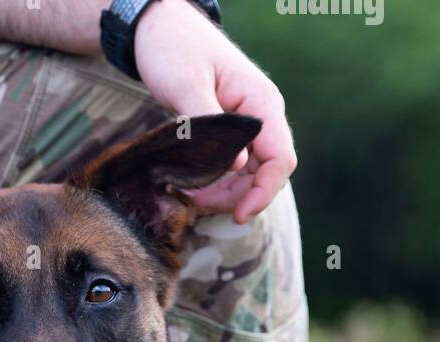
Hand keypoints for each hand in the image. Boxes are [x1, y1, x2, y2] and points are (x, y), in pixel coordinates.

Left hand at [134, 0, 296, 220]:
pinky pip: (232, 166)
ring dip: (223, 193)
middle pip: (266, 173)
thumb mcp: (186, 84)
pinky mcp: (230, 132)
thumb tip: (236, 166)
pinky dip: (214, 182)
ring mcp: (247, 125)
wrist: (159, 28)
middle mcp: (262, 116)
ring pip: (249, 175)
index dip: (264, 192)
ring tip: (188, 195)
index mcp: (261, 102)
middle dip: (237, 196)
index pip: (280, 158)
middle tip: (197, 203)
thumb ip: (210, 125)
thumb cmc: (173, 49)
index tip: (239, 215)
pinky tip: (189, 185)